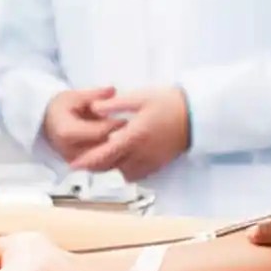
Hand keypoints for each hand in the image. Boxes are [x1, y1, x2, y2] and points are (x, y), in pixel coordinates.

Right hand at [43, 87, 125, 161]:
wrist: (48, 122)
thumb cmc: (61, 108)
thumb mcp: (75, 95)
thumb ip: (94, 94)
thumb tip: (112, 90)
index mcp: (67, 132)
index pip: (97, 133)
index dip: (113, 126)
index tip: (125, 119)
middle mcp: (69, 150)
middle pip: (102, 151)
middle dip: (118, 142)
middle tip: (133, 133)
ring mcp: (75, 161)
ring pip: (103, 163)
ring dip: (118, 154)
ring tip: (131, 142)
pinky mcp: (82, 166)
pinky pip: (101, 167)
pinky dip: (114, 160)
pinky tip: (124, 150)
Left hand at [69, 87, 189, 180]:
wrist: (197, 114)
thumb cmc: (170, 102)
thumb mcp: (140, 97)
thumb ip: (115, 104)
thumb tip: (94, 108)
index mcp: (135, 135)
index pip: (105, 153)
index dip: (88, 160)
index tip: (74, 165)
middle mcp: (142, 152)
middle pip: (112, 167)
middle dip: (97, 165)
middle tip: (84, 160)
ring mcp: (152, 160)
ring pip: (125, 173)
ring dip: (114, 167)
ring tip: (107, 156)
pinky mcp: (160, 163)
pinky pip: (139, 174)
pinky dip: (128, 169)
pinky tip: (126, 157)